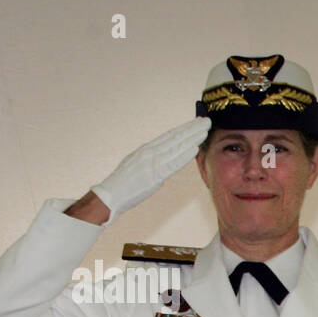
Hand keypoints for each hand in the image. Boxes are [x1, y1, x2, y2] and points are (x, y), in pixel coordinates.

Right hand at [90, 118, 211, 219]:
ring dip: (192, 138)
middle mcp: (149, 152)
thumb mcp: (138, 165)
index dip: (184, 128)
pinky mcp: (154, 175)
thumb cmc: (124, 183)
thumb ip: (152, 160)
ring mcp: (152, 163)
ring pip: (176, 147)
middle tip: (206, 121)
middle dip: (192, 129)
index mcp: (146, 149)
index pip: (169, 136)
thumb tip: (165, 159)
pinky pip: (172, 164)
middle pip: (175, 138)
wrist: (111, 195)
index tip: (196, 122)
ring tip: (205, 131)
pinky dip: (184, 156)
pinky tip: (195, 149)